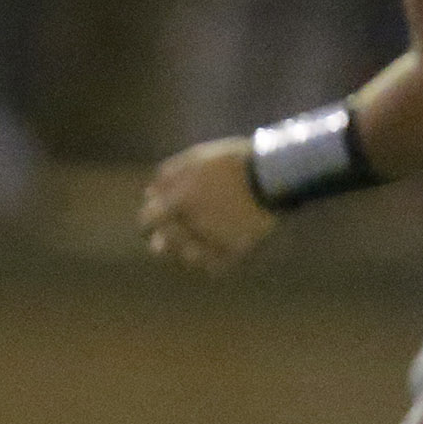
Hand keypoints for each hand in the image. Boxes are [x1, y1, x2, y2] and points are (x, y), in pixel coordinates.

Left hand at [141, 137, 277, 273]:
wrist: (273, 172)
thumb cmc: (232, 161)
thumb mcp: (195, 159)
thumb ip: (168, 176)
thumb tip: (149, 193)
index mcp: (178, 201)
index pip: (148, 220)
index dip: (149, 221)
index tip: (154, 221)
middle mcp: (191, 224)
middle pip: (164, 245)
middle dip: (164, 241)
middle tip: (165, 240)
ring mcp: (214, 238)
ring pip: (189, 257)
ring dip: (188, 252)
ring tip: (192, 246)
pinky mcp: (236, 249)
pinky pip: (216, 264)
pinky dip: (212, 262)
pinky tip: (213, 255)